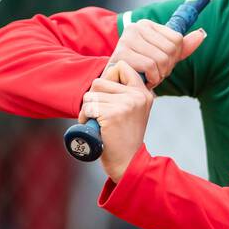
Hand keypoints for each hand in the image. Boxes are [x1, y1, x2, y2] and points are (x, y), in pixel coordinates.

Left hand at [79, 60, 153, 181]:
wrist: (128, 162)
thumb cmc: (125, 137)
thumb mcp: (134, 111)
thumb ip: (126, 93)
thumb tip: (107, 72)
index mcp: (144, 93)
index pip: (122, 67)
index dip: (109, 78)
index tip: (108, 96)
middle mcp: (137, 95)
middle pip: (100, 81)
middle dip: (94, 97)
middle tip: (100, 114)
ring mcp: (126, 104)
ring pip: (91, 94)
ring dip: (88, 109)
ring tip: (98, 122)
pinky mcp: (113, 114)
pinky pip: (88, 107)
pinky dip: (85, 117)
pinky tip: (95, 127)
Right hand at [107, 20, 205, 87]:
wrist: (116, 84)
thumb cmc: (141, 69)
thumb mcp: (164, 57)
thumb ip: (182, 47)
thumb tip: (201, 34)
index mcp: (147, 25)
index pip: (177, 39)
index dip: (174, 57)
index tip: (162, 63)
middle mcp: (136, 27)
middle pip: (171, 50)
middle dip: (166, 67)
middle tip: (154, 72)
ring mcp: (127, 39)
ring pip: (161, 59)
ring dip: (159, 75)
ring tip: (148, 76)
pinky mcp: (122, 53)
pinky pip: (150, 66)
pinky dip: (151, 78)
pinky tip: (143, 80)